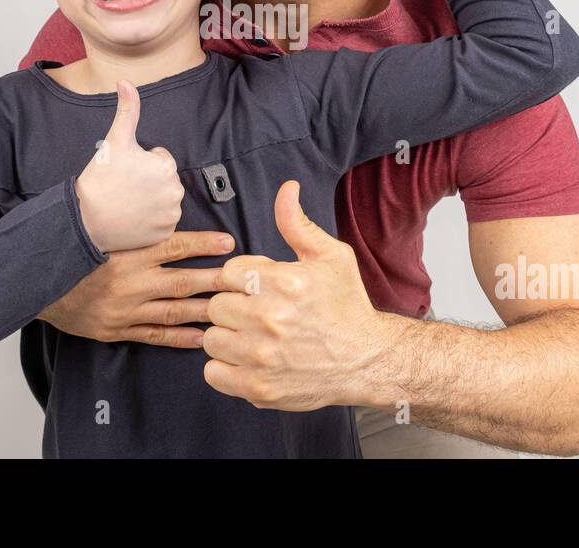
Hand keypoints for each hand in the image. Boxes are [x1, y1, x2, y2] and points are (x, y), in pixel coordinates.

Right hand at [36, 230, 235, 347]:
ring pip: (174, 310)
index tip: (228, 242)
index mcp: (127, 252)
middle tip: (244, 282)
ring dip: (204, 310)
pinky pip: (153, 335)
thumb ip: (125, 217)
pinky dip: (179, 338)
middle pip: (183, 281)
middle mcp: (130, 281)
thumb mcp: (95, 227)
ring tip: (233, 310)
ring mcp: (125, 309)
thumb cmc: (67, 249)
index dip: (203, 244)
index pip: (174, 246)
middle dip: (216, 281)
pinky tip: (201, 339)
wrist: (33, 284)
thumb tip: (147, 196)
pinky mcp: (116, 329)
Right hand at [74, 80, 183, 252]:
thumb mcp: (116, 140)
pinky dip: (151, 219)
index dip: (141, 162)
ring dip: (151, 199)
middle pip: (164, 179)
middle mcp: (175, 190)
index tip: (125, 171)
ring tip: (128, 201)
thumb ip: (128, 109)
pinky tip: (133, 217)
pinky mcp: (166, 232)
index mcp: (166, 165)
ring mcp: (171, 214)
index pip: (160, 158)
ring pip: (164, 199)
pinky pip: (163, 221)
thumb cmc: (101, 177)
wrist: (87, 218)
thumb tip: (125, 81)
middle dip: (148, 181)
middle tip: (125, 187)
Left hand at [201, 180, 382, 409]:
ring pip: (211, 339)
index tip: (259, 288)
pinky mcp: (258, 388)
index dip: (242, 279)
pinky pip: (213, 372)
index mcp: (284, 282)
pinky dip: (225, 368)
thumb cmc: (347, 306)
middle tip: (257, 313)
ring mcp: (262, 356)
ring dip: (228, 337)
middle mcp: (270, 319)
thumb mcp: (330, 256)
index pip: (229, 273)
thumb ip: (297, 223)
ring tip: (252, 336)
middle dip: (233, 306)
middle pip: (216, 305)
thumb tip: (285, 189)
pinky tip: (247, 359)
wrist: (367, 359)